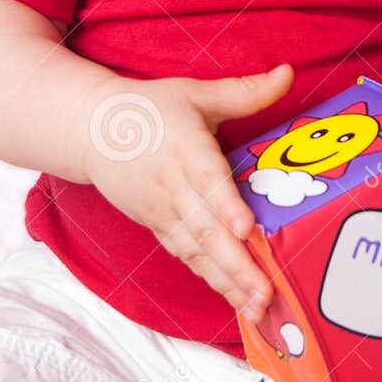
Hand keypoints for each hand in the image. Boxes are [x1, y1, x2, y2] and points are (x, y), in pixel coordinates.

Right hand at [78, 64, 293, 322]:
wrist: (93, 131)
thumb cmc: (151, 109)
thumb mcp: (196, 92)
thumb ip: (245, 90)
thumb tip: (288, 73)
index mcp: (185, 148)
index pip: (207, 180)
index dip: (226, 206)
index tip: (247, 228)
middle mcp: (173, 186)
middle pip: (206, 230)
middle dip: (238, 265)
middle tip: (267, 292)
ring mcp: (163, 212)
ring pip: (197, 252)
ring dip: (228, 282)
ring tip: (258, 308)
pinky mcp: (158, 227)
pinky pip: (187, 257)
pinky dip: (211, 280)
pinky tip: (235, 300)